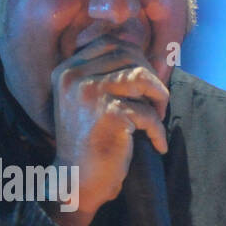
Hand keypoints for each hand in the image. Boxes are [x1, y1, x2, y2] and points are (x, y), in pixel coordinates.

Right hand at [43, 35, 169, 225]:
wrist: (75, 182)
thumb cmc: (87, 143)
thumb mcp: (86, 101)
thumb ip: (105, 74)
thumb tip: (146, 55)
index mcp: (66, 70)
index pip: (110, 43)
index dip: (137, 58)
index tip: (146, 84)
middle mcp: (74, 77)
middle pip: (129, 56)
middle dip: (151, 78)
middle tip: (156, 104)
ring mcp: (91, 93)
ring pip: (142, 77)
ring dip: (159, 98)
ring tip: (158, 118)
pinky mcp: (110, 114)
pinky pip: (148, 112)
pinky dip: (158, 130)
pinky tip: (157, 144)